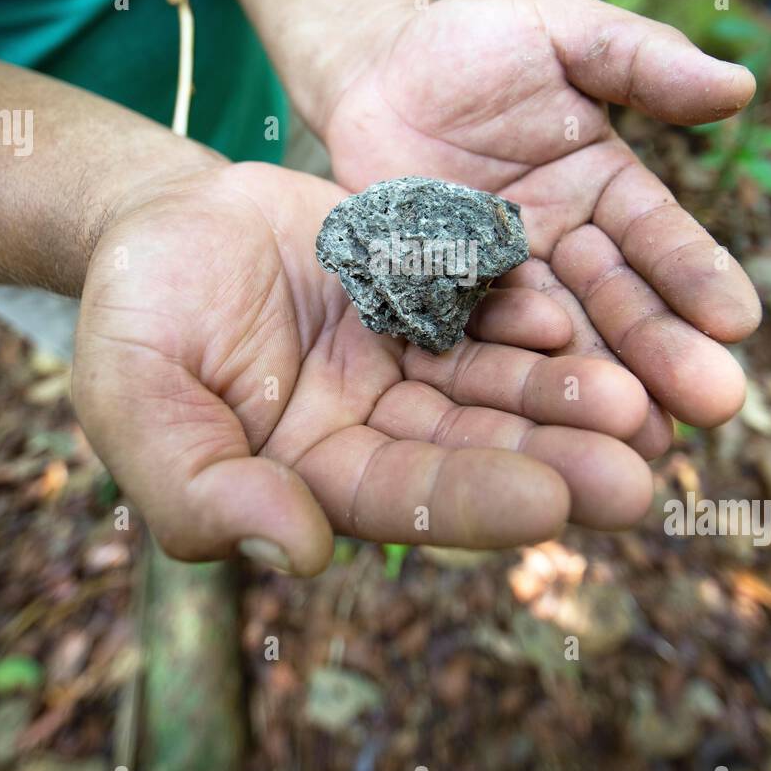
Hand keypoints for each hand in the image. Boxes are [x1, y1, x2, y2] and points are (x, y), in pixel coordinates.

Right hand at [72, 160, 657, 573]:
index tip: (550, 502)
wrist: (162, 217)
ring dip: (561, 390)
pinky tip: (572, 312)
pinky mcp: (425, 298)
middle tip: (636, 474)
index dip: (472, 501)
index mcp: (309, 473)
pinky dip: (526, 311)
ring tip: (632, 396)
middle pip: (471, 449)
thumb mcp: (136, 397)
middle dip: (551, 461)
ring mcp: (404, 363)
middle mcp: (373, 429)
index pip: (400, 499)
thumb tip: (297, 553)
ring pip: (493, 383)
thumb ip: (199, 486)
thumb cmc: (134, 311)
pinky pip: (484, 306)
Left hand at [326, 0, 762, 455]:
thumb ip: (638, 58)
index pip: (658, 238)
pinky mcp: (443, 311)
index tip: (736, 319)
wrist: (369, 77)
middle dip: (665, 352)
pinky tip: (539, 436)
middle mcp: (568, 251)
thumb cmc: (469, 47)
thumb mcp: (557, 32)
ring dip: (602, 392)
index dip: (695, 275)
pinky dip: (508, 393)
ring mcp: (505, 289)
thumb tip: (737, 85)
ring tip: (647, 442)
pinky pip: (476, 352)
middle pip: (619, 306)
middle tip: (711, 401)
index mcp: (608, 191)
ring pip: (559, 345)